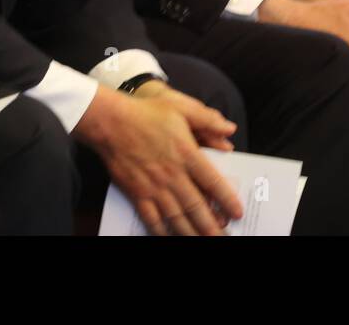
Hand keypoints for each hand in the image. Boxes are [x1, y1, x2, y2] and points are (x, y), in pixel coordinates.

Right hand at [75, 85, 242, 235]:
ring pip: (177, 218)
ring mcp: (154, 187)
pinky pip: (152, 219)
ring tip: (203, 241)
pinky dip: (162, 231)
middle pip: (197, 207)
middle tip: (224, 236)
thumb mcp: (180, 107)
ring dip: (191, 233)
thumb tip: (230, 130)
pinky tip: (170, 237)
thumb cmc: (145, 113)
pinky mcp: (137, 193)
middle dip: (212, 226)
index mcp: (187, 154)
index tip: (237, 213)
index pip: (213, 182)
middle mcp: (173, 175)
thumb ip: (207, 119)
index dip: (227, 200)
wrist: (110, 122)